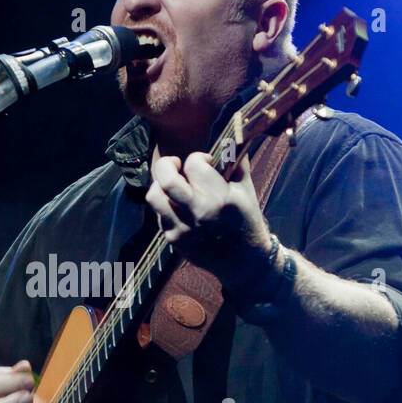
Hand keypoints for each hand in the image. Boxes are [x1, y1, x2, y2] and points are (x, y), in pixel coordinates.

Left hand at [144, 151, 272, 290]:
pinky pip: (159, 215)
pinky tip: (178, 206)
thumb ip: (237, 163)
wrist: (244, 262)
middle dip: (166, 164)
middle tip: (174, 164)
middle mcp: (199, 213)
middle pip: (166, 179)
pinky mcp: (174, 240)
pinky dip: (166, 205)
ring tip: (172, 185)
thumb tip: (230, 140)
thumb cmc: (245, 221)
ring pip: (154, 197)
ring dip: (161, 185)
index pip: (194, 164)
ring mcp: (183, 229)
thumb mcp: (247, 190)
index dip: (198, 158)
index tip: (206, 163)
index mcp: (220, 198)